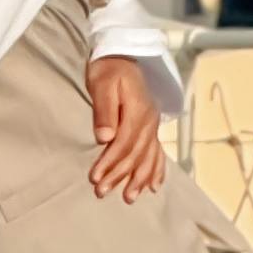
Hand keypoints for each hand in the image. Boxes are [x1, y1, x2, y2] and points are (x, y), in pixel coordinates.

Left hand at [86, 54, 169, 199]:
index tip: (95, 177)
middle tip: (101, 192)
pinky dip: (156, 170)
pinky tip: (153, 186)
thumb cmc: (108, 69)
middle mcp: (149, 120)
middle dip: (119, 175)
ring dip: (139, 178)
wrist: (122, 55)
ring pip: (148, 156)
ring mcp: (152, 124)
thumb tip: (104, 137)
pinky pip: (157, 151)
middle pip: (135, 154)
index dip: (110, 163)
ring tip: (129, 197)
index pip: (123, 144)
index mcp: (137, 111)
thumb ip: (103, 110)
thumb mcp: (102, 84)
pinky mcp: (150, 126)